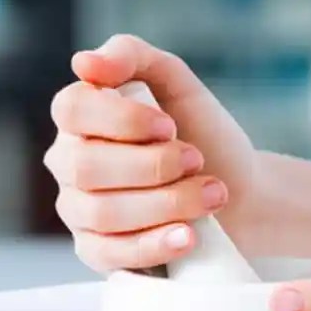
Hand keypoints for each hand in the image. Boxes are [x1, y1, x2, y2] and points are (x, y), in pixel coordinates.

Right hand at [45, 34, 258, 271]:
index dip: (122, 120)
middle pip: (85, 166)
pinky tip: (188, 236)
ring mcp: (78, 211)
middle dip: (152, 165)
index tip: (169, 126)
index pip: (71, 110)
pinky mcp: (96, 252)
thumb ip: (130, 56)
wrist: (241, 194)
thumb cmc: (203, 135)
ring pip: (102, 212)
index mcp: (80, 117)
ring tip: (211, 195)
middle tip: (196, 160)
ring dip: (167, 202)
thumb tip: (83, 62)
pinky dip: (154, 244)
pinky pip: (110, 253)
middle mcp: (69, 163)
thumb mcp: (176, 82)